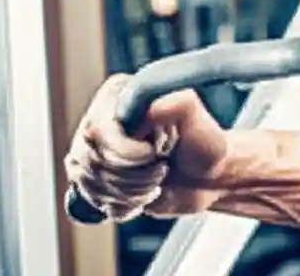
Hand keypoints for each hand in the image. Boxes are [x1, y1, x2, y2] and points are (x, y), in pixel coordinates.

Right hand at [64, 75, 229, 220]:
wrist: (209, 179)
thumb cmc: (204, 146)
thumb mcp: (198, 120)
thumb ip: (177, 105)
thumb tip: (148, 111)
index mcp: (119, 94)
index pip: (99, 131)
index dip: (129, 153)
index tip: (158, 153)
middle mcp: (99, 119)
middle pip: (92, 161)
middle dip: (133, 175)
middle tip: (162, 167)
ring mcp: (94, 149)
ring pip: (91, 183)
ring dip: (132, 191)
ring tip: (156, 178)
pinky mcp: (95, 178)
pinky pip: (94, 201)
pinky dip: (124, 205)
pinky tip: (144, 192)